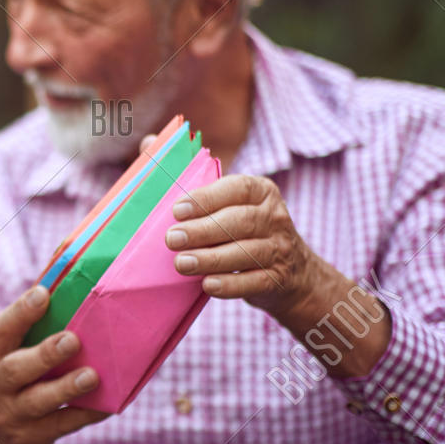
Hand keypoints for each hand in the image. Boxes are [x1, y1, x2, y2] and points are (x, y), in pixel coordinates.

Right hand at [0, 286, 108, 443]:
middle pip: (16, 370)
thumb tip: (57, 283)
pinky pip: (61, 426)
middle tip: (72, 339)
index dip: (21, 311)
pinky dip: (85, 414)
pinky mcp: (30, 438)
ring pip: (38, 401)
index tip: (43, 293)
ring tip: (91, 376)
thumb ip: (24, 332)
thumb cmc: (5, 388)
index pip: (0, 331)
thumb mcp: (1, 361)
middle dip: (45, 354)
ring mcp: (10, 416)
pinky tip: (107, 405)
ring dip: (66, 388)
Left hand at [164, 174, 325, 319]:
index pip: (238, 189)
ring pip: (247, 253)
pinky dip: (230, 284)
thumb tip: (152, 158)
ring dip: (211, 259)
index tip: (177, 210)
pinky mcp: (279, 279)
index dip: (206, 198)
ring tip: (181, 263)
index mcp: (261, 192)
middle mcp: (275, 217)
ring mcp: (280, 249)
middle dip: (202, 231)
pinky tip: (208, 285)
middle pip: (240, 222)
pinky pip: (255, 282)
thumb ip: (201, 192)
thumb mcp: (233, 206)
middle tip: (172, 239)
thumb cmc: (244, 232)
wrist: (293, 271)